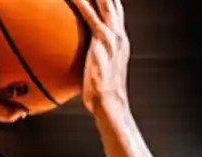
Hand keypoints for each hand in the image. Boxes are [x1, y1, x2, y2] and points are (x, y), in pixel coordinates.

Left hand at [69, 0, 130, 115]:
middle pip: (113, 3)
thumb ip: (93, 61)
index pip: (116, 12)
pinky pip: (91, 17)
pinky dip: (83, 5)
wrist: (109, 102)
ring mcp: (112, 37)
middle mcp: (118, 35)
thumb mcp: (99, 71)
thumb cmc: (101, 92)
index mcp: (119, 40)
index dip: (110, 0)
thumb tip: (82, 62)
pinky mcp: (102, 42)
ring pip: (106, 4)